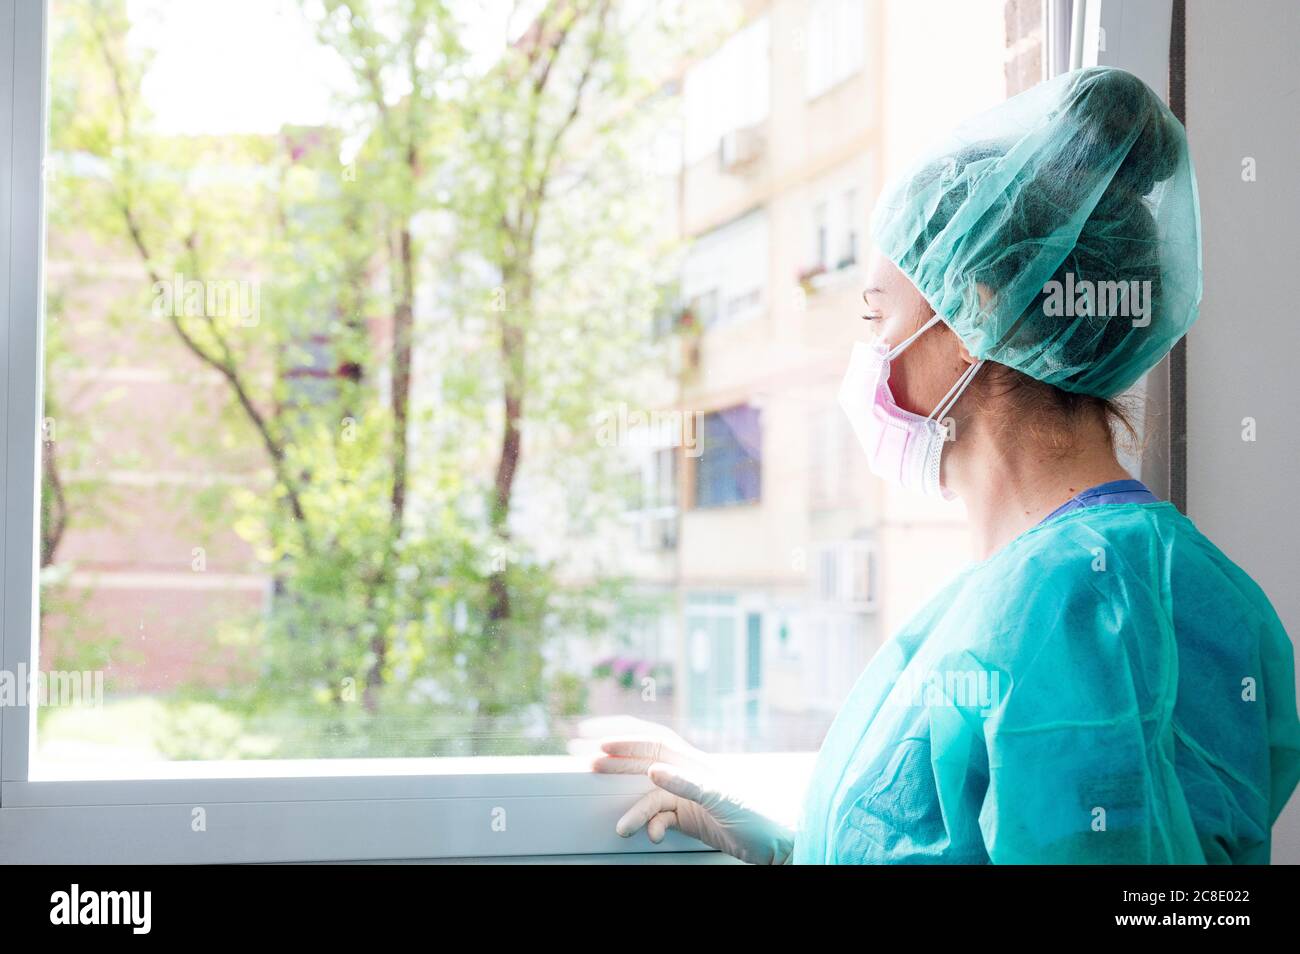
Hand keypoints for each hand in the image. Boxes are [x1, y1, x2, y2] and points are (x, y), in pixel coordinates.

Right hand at [590, 728, 793, 865]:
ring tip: (621, 827)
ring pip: (651, 799)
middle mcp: (689, 775)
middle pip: (644, 763)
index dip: (625, 739)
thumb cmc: (761, 816)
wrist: (780, 843)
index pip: (654, 742)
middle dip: (616, 763)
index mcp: (697, 763)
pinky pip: (662, 818)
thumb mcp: (723, 798)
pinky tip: (654, 836)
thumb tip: (653, 770)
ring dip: (635, 812)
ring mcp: (689, 797)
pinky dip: (653, 827)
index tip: (598, 742)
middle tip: (588, 764)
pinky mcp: (692, 818)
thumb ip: (686, 783)